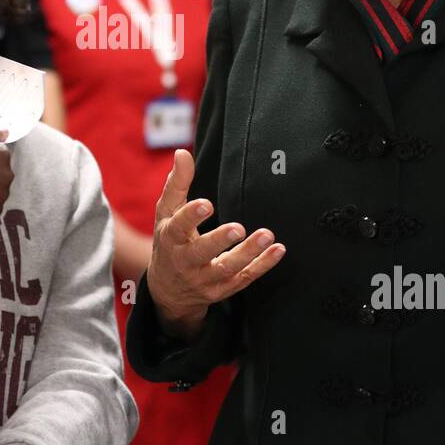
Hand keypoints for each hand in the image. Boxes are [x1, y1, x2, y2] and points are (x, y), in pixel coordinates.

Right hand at [145, 149, 284, 339]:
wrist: (168, 290)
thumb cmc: (169, 242)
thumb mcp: (166, 213)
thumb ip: (176, 184)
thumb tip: (182, 153)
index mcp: (171, 239)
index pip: (178, 227)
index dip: (191, 216)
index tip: (206, 205)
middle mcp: (186, 262)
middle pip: (202, 253)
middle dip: (220, 241)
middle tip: (238, 228)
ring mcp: (205, 279)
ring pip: (227, 268)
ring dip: (249, 253)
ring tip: (267, 235)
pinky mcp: (223, 289)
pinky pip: (245, 278)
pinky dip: (263, 265)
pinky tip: (278, 250)